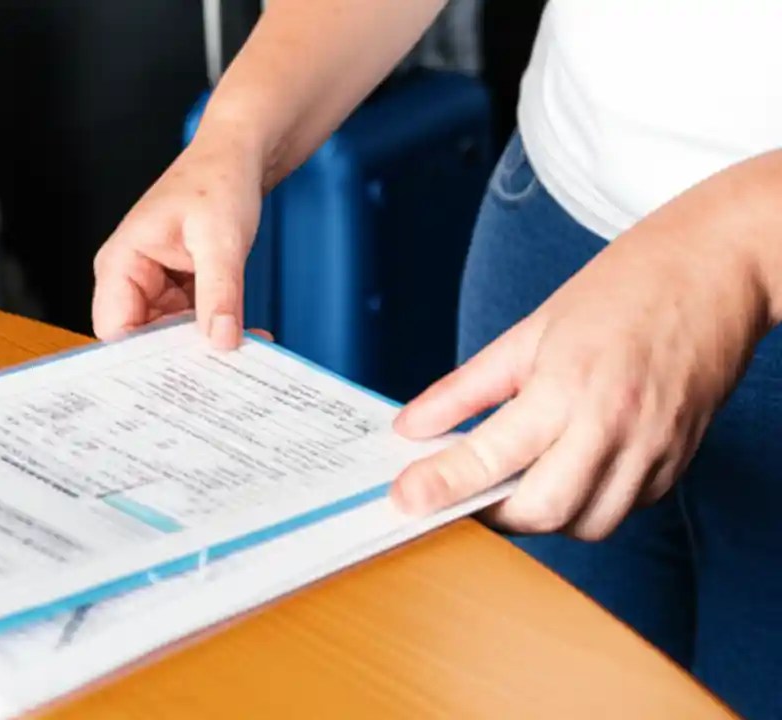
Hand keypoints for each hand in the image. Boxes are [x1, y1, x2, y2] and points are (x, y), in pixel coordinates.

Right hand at [92, 131, 264, 349]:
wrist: (237, 156)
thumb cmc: (217, 180)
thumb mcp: (220, 239)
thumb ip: (219, 292)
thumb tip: (222, 340)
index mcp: (120, 262)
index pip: (115, 329)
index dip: (144, 357)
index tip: (183, 374)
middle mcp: (128, 277)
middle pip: (140, 339)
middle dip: (179, 355)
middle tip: (221, 368)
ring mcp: (152, 286)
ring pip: (168, 337)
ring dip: (202, 345)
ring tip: (243, 349)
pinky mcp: (176, 289)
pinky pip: (189, 324)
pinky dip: (213, 330)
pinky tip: (242, 333)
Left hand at [389, 195, 773, 539]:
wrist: (717, 269)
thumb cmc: (624, 290)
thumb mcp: (529, 331)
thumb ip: (465, 388)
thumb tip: (411, 426)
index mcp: (569, 385)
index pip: (492, 457)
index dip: (442, 485)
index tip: (404, 499)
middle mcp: (615, 426)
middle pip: (540, 511)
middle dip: (491, 513)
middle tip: (462, 490)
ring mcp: (652, 451)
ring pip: (583, 524)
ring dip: (539, 515)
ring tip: (514, 479)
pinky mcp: (676, 464)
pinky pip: (619, 511)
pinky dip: (582, 506)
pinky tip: (565, 470)